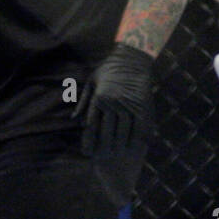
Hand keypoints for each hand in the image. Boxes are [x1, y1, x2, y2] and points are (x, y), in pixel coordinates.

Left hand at [76, 43, 156, 206]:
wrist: (131, 58)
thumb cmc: (108, 69)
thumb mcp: (91, 82)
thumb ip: (83, 102)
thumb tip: (75, 121)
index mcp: (99, 98)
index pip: (92, 126)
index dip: (89, 142)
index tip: (87, 154)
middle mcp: (114, 102)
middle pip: (108, 133)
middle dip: (104, 149)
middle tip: (102, 159)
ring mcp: (129, 104)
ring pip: (125, 132)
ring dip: (121, 147)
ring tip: (118, 156)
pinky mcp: (143, 104)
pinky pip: (141, 126)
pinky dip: (139, 138)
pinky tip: (136, 147)